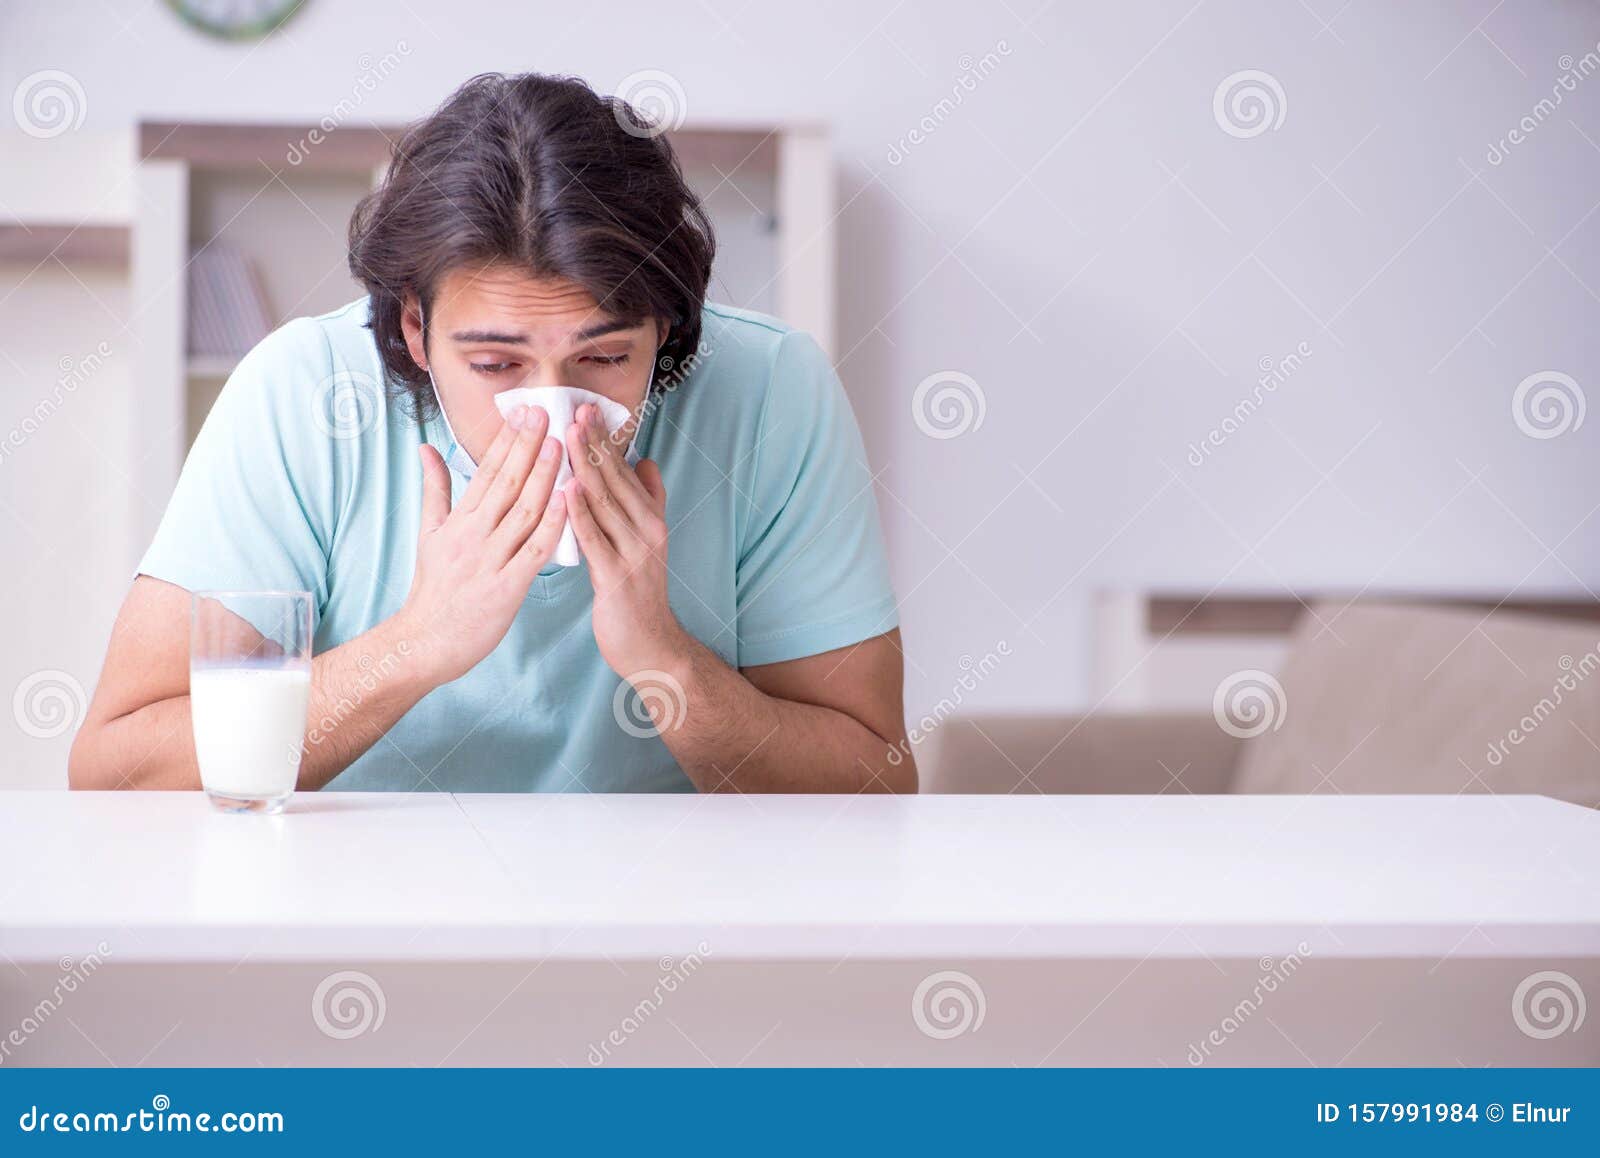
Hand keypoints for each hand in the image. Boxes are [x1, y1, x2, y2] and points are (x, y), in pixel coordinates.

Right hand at [395, 406, 567, 683]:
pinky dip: (551, 526)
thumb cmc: (433, 588)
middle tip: (547, 413)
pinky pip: (533, 552)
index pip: (486, 471)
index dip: (507, 440)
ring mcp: (491, 560)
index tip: (525, 412)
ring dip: (543, 477)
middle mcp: (474, 535)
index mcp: (459, 520)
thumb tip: (426, 447)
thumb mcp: (429, 533)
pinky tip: (566, 503)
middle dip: (528, 446)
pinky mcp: (506, 587)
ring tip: (561, 446)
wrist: (425, 641)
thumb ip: (435, 489)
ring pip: (523, 511)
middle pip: (506, 483)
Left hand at [563, 403, 686, 675]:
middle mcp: (647, 530)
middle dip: (594, 443)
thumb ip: (649, 501)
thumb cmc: (639, 592)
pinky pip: (596, 538)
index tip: (588, 409)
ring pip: (606, 502)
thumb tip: (646, 462)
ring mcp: (634, 553)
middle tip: (575, 410)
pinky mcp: (617, 577)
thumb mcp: (648, 541)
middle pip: (616, 480)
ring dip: (586, 467)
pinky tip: (566, 489)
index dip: (606, 440)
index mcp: (651, 519)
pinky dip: (580, 512)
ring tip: (567, 436)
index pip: (626, 471)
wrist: (649, 644)